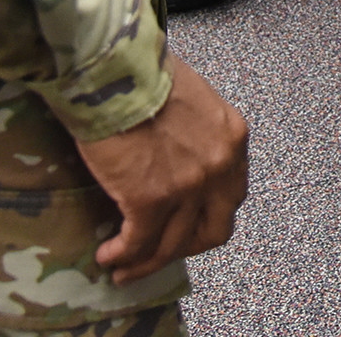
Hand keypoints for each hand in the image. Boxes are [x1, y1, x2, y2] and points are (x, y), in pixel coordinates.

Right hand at [77, 52, 248, 284]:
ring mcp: (188, 186)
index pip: (232, 195)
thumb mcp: (194, 100)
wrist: (116, 72)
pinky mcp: (150, 199)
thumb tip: (176, 157)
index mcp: (232, 138)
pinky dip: (123, 255)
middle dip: (188, 247)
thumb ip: (197, 134)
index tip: (187, 224)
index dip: (208, 215)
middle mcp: (218, 166)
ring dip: (148, 261)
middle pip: (214, 228)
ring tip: (125, 267)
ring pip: (174, 243)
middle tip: (162, 252)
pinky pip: (139, 241)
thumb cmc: (146, 73)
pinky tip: (108, 256)